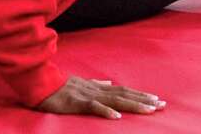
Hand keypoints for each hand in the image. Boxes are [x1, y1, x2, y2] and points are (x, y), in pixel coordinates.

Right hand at [37, 76, 165, 118]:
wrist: (38, 82)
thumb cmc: (57, 85)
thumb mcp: (80, 82)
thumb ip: (95, 84)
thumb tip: (108, 82)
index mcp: (97, 87)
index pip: (122, 91)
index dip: (139, 95)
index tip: (155, 99)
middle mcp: (95, 89)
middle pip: (123, 95)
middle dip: (143, 100)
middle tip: (162, 105)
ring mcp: (86, 95)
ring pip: (114, 100)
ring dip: (132, 105)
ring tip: (149, 110)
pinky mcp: (76, 102)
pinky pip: (92, 107)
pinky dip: (105, 111)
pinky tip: (117, 117)